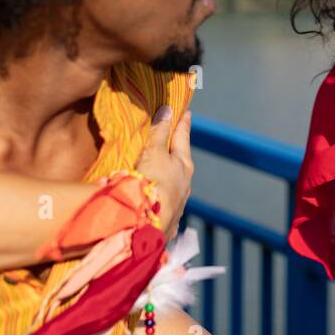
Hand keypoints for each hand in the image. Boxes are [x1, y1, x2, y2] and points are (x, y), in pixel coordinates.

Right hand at [136, 106, 193, 239]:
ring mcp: (177, 204)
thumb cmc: (154, 182)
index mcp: (184, 165)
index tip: (186, 111)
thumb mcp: (155, 153)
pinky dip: (160, 198)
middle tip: (173, 140)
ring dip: (168, 177)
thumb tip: (168, 109)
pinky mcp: (167, 221)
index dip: (182, 123)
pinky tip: (155, 202)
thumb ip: (160, 133)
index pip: (183, 138)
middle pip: (181, 163)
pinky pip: (165, 204)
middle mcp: (184, 184)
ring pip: (174, 185)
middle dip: (176, 152)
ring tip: (161, 172)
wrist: (148, 225)